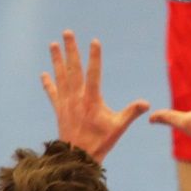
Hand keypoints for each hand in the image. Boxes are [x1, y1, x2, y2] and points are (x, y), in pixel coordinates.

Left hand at [40, 30, 151, 160]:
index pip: (94, 73)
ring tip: (53, 44)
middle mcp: (76, 97)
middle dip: (71, 50)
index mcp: (91, 99)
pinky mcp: (59, 110)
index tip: (94, 41)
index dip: (94, 57)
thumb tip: (146, 104)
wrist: (77, 157)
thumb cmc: (100, 142)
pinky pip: (52, 93)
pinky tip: (43, 73)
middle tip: (67, 32)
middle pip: (73, 69)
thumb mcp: (118, 127)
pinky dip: (48, 83)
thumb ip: (131, 113)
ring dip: (56, 60)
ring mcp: (65, 103)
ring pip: (60, 76)